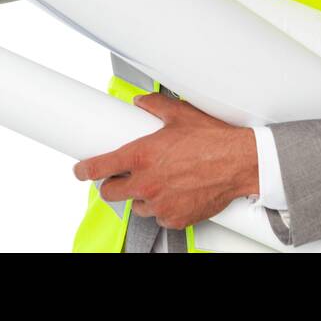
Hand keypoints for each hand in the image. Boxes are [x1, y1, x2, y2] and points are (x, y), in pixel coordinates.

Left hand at [71, 93, 259, 230]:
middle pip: (110, 193)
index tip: (79, 170)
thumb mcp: (180, 115)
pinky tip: (174, 194)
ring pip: (136, 206)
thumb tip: (141, 102)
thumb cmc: (213, 139)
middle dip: (112, 185)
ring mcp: (160, 204)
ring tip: (157, 183)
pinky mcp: (175, 218)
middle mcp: (147, 183)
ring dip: (140, 196)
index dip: (84, 170)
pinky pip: (159, 216)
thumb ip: (154, 106)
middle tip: (122, 177)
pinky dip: (162, 207)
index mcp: (142, 156)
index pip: (99, 167)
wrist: (240, 163)